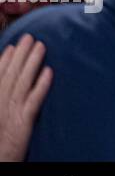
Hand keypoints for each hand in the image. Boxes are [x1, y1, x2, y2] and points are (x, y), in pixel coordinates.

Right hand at [0, 35, 52, 161]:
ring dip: (32, 63)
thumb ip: (2, 94)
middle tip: (30, 37)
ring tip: (41, 46)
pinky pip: (33, 102)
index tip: (13, 46)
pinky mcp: (23, 123)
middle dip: (20, 55)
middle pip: (11, 75)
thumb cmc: (0, 137)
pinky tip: (49, 72)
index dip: (5, 60)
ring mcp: (11, 113)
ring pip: (22, 83)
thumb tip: (7, 80)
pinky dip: (41, 86)